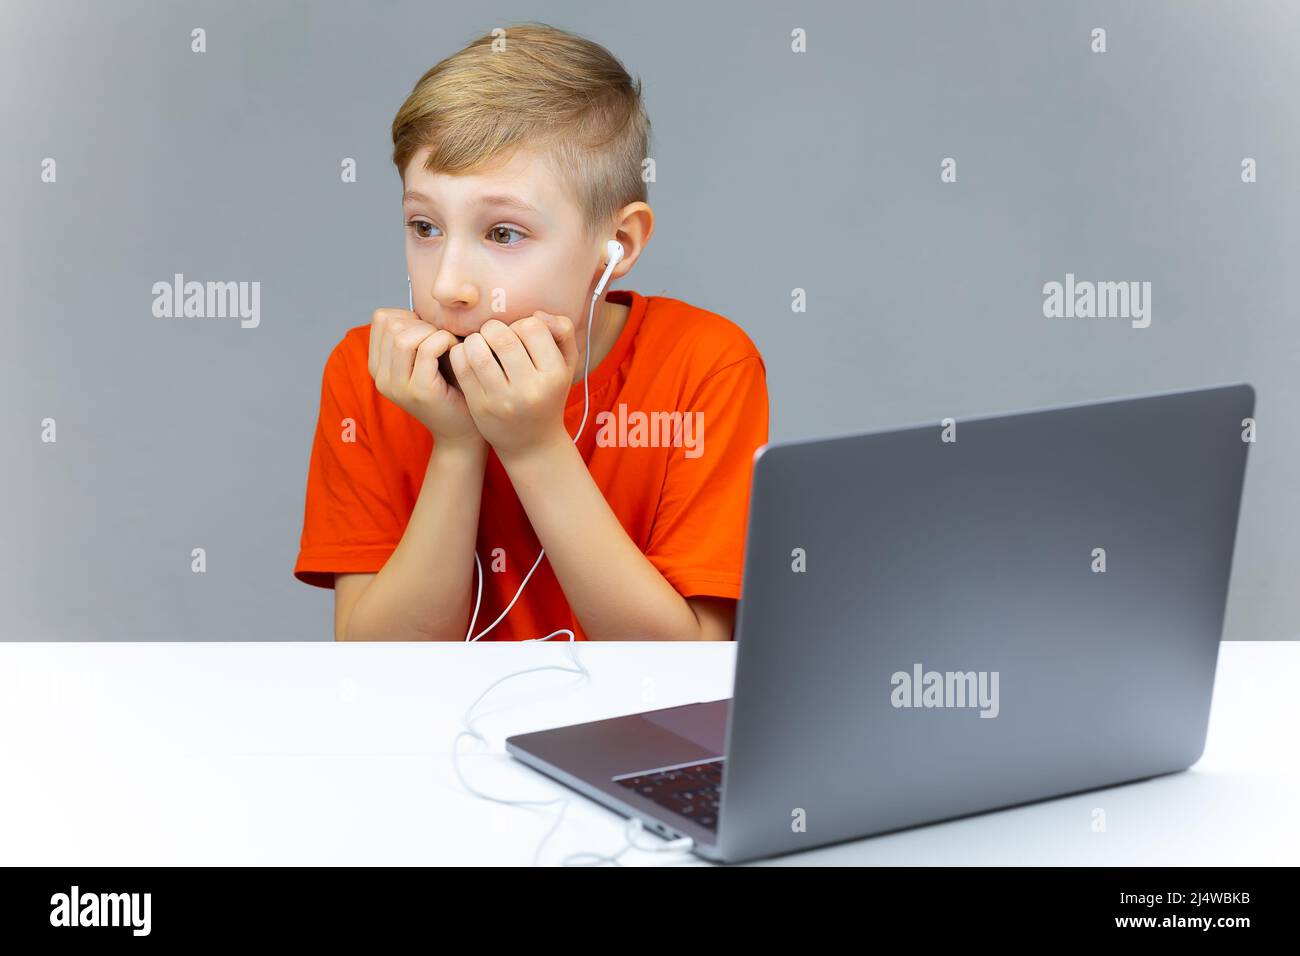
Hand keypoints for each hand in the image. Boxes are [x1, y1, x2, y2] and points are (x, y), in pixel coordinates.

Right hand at [368, 308, 483, 450]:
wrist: (462, 431)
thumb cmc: (451, 388)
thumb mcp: (426, 357)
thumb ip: (416, 333)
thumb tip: (421, 299)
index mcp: (377, 366)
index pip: (381, 318)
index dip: (410, 316)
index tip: (429, 331)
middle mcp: (380, 377)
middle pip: (392, 324)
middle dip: (423, 324)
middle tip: (443, 338)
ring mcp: (397, 386)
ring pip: (406, 336)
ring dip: (434, 332)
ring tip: (450, 345)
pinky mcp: (419, 391)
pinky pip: (428, 348)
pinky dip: (446, 341)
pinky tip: (457, 351)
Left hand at [448, 311, 578, 461]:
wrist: (532, 443)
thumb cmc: (549, 394)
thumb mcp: (566, 365)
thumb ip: (562, 331)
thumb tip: (538, 313)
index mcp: (554, 374)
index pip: (532, 327)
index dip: (522, 323)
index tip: (519, 336)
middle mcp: (530, 388)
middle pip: (502, 336)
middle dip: (493, 328)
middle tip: (493, 335)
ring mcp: (502, 399)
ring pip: (478, 350)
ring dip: (474, 339)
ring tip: (480, 344)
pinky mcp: (479, 406)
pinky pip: (462, 366)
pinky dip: (460, 353)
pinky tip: (468, 357)